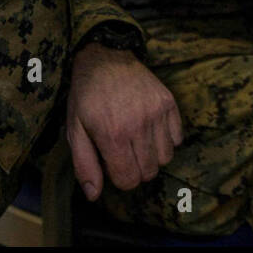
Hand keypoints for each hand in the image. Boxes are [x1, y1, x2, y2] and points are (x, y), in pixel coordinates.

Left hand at [66, 44, 182, 199]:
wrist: (106, 57)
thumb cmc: (86, 95)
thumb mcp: (75, 130)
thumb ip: (85, 165)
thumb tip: (94, 195)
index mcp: (113, 135)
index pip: (128, 179)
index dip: (120, 178)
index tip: (112, 164)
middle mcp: (139, 125)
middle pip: (149, 172)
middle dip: (136, 169)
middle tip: (123, 152)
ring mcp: (157, 113)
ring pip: (165, 158)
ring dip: (152, 156)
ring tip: (137, 141)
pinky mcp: (169, 102)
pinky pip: (177, 138)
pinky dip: (166, 140)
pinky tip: (150, 129)